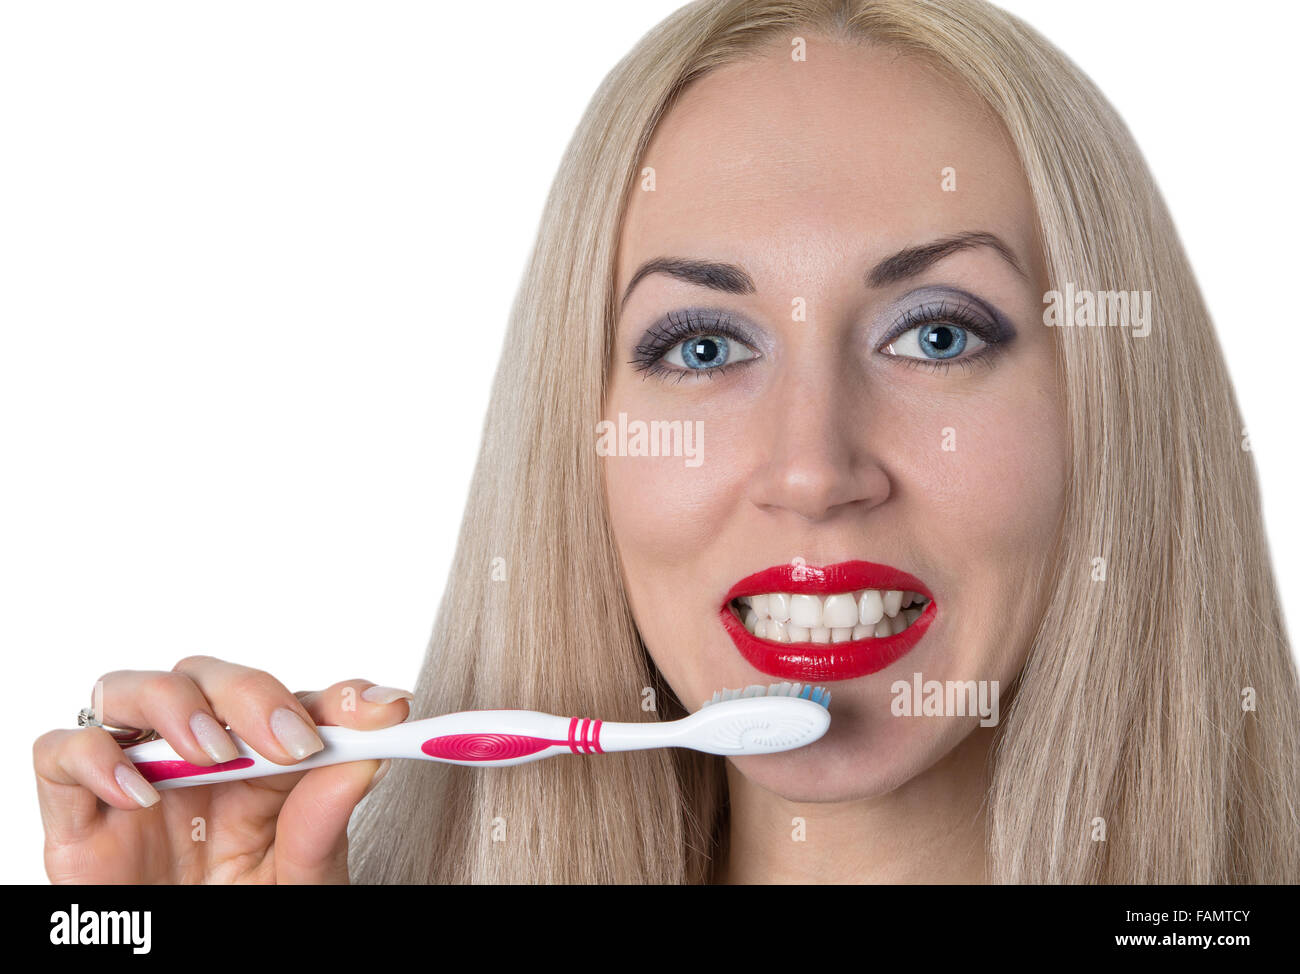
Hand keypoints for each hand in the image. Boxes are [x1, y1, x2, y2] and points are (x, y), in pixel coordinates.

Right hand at [34, 655, 411, 882]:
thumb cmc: (243, 918)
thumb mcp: (300, 876)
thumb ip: (326, 819)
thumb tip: (373, 750)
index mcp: (262, 767)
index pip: (296, 700)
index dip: (339, 695)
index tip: (381, 708)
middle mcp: (197, 759)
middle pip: (211, 677)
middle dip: (256, 694)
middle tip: (294, 742)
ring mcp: (135, 778)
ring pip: (131, 687)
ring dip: (177, 705)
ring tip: (214, 755)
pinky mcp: (76, 812)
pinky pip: (61, 750)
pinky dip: (95, 757)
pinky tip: (140, 794)